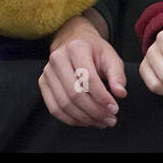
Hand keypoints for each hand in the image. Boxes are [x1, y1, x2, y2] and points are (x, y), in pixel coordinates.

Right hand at [39, 12, 125, 126]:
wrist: (74, 41)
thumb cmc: (94, 51)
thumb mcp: (110, 56)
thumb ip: (117, 75)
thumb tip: (120, 93)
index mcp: (76, 48)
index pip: (88, 78)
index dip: (102, 97)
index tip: (114, 108)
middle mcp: (58, 58)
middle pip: (75, 94)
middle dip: (95, 111)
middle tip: (110, 120)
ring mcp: (47, 71)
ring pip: (64, 104)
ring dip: (84, 118)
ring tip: (100, 121)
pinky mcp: (43, 82)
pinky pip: (54, 108)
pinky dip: (71, 120)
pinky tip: (85, 121)